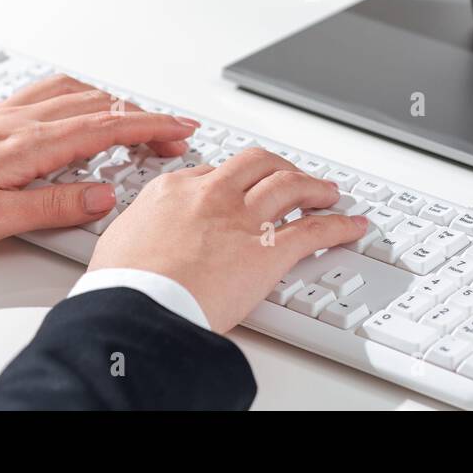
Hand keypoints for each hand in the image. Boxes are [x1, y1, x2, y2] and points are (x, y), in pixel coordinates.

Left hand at [0, 74, 198, 248]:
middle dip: (143, 117)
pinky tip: (78, 104)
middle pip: (99, 107)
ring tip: (135, 120)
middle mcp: (20, 119)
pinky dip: (79, 93)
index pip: (106, 128)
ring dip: (113, 102)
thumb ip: (54, 205)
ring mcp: (5, 112)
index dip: (150, 127)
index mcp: (29, 145)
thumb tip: (102, 193)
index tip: (180, 130)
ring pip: (75, 92)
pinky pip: (47, 91)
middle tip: (171, 134)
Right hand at [88, 148, 368, 332]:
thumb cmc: (124, 284)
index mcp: (174, 190)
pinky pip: (314, 230)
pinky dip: (339, 225)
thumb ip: (141, 227)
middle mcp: (213, 195)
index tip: (244, 187)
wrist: (139, 307)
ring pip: (290, 185)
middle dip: (280, 167)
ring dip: (314, 186)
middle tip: (292, 177)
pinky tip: (352, 226)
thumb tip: (142, 234)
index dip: (235, 179)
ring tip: (328, 192)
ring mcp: (244, 219)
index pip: (215, 172)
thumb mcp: (120, 239)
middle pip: (258, 164)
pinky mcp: (269, 250)